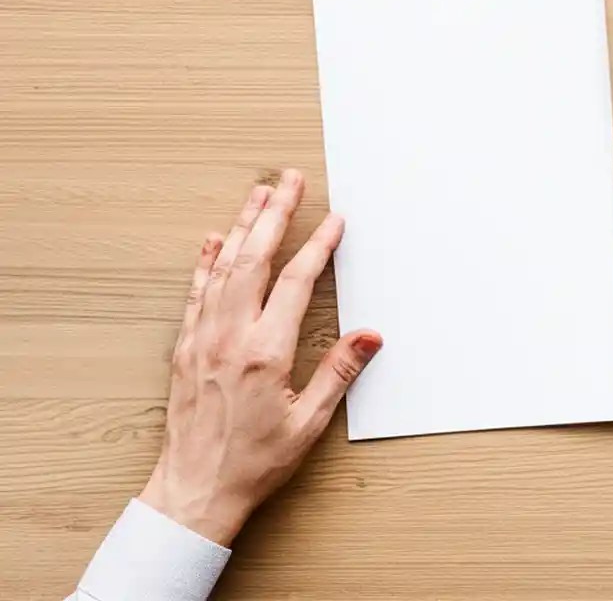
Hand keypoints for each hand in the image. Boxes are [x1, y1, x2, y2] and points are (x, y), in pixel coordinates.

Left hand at [139, 170, 381, 545]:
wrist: (195, 490)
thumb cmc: (253, 462)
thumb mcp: (309, 423)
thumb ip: (339, 373)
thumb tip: (370, 337)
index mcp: (264, 352)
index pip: (296, 282)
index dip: (318, 246)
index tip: (334, 221)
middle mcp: (228, 336)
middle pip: (254, 259)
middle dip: (275, 214)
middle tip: (290, 180)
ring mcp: (202, 339)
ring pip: (222, 267)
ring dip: (242, 226)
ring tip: (258, 194)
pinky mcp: (184, 348)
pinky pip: (196, 292)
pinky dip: (205, 262)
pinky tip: (212, 240)